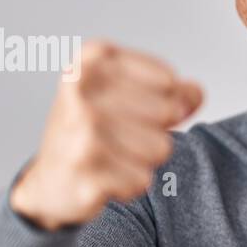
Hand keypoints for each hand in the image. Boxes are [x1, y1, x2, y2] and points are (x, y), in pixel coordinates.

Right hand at [10, 40, 203, 229]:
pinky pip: (142, 180)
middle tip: (121, 139)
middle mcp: (81, 90)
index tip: (138, 109)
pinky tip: (105, 180)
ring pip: (161, 148)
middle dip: (156, 133)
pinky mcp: (84, 172)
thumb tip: (196, 93)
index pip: (168, 81)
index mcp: (92, 61)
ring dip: (144, 161)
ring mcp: (80, 131)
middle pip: (168, 113)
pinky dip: (130, 185)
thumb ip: (172, 91)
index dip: (168, 102)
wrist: (50, 183)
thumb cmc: (95, 132)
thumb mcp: (129, 98)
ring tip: (112, 158)